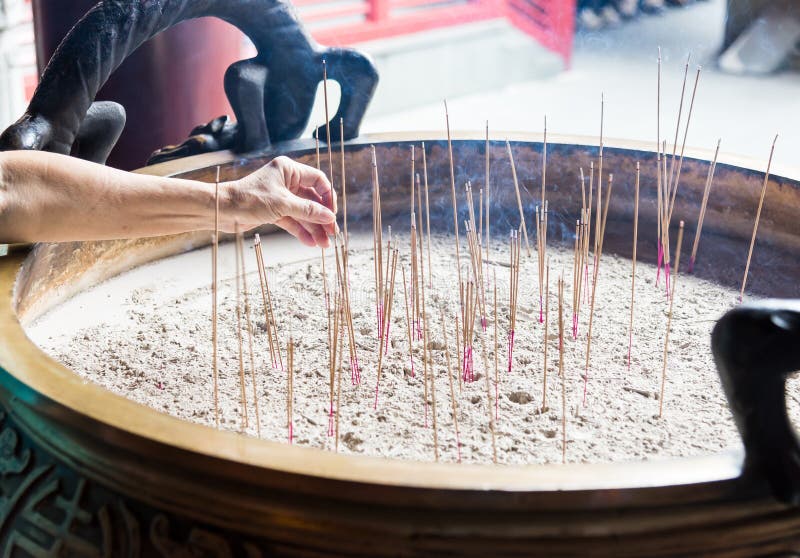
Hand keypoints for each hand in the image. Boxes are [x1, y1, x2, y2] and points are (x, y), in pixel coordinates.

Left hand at [222, 156, 336, 246]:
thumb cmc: (249, 199)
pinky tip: (310, 242)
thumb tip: (330, 217)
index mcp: (289, 170)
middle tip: (332, 234)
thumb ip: (308, 211)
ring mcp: (281, 197)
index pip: (318, 181)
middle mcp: (286, 181)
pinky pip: (293, 221)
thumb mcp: (283, 204)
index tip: (332, 214)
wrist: (223, 210)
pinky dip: (301, 231)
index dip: (327, 197)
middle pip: (312, 200)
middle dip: (321, 218)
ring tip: (323, 244)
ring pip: (303, 213)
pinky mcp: (274, 211)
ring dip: (313, 228)